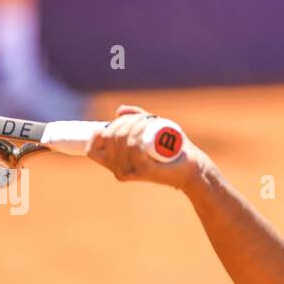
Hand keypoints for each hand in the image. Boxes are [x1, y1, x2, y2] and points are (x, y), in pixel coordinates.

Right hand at [86, 104, 215, 190]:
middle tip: (143, 119)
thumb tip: (119, 111)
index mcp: (114, 163)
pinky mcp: (144, 171)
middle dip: (123, 122)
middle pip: (108, 138)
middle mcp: (118, 170)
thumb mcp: (150, 128)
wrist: (191, 167)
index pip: (92, 148)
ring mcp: (131, 172)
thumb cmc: (171, 149)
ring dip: (134, 123)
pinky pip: (133, 147)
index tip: (115, 124)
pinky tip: (147, 126)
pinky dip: (139, 132)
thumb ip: (135, 118)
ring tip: (149, 121)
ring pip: (121, 139)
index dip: (99, 133)